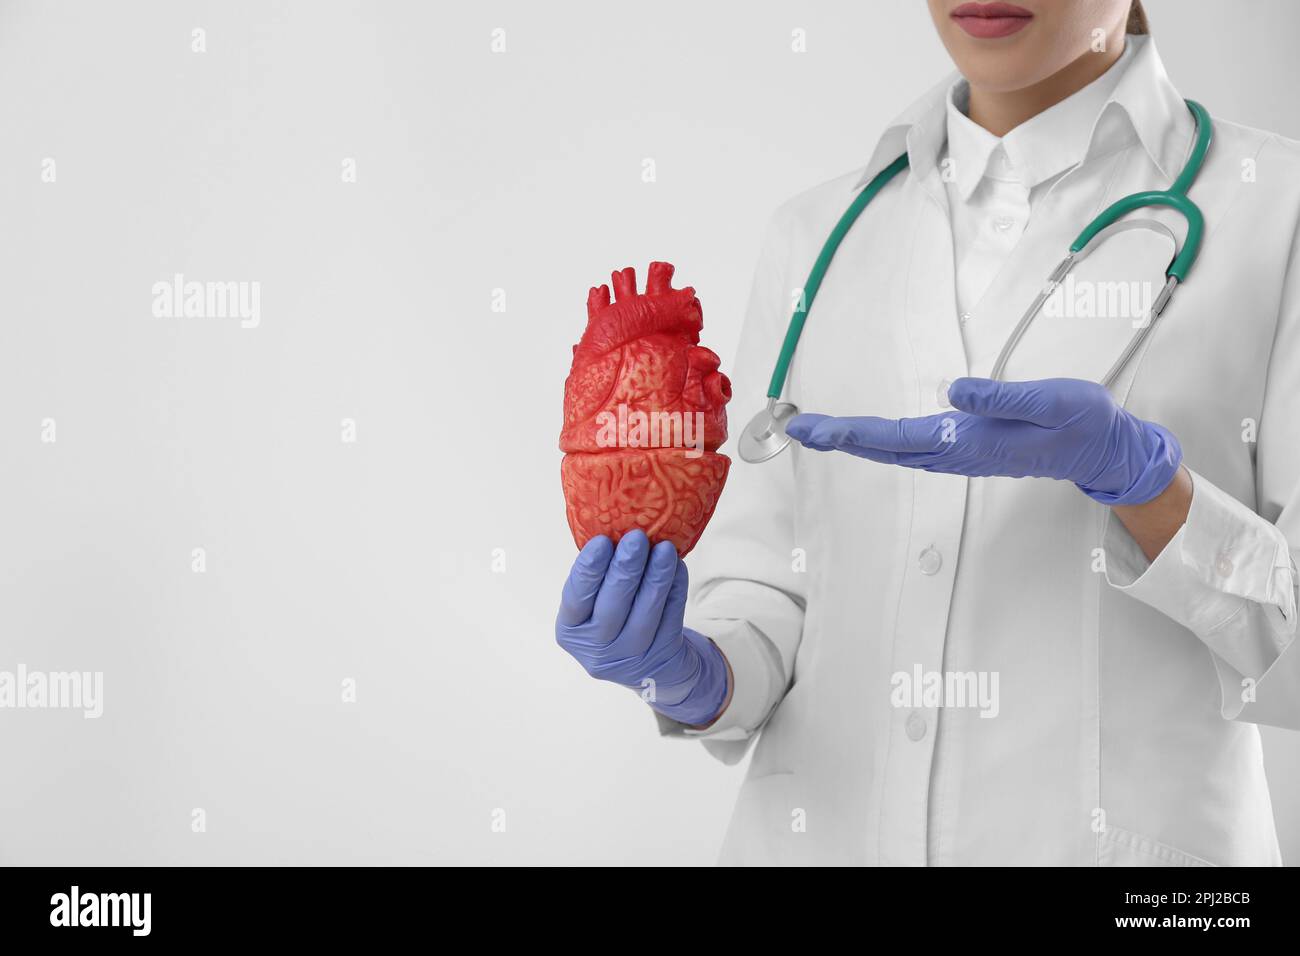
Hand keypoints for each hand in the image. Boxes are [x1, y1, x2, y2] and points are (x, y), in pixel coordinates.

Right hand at [555, 530, 729, 726]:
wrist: (652, 663)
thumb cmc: (616, 618)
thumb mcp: (595, 604)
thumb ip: (599, 576)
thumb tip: (613, 525)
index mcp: (571, 630)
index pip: (576, 598)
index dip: (589, 569)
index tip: (601, 540)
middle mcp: (596, 650)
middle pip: (612, 606)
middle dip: (625, 569)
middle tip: (637, 537)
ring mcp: (630, 659)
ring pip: (645, 613)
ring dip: (656, 577)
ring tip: (665, 548)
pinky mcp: (661, 657)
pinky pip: (671, 619)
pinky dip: (675, 590)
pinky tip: (677, 567)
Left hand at [786, 377, 1181, 505]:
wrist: (1103, 451)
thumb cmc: (1080, 423)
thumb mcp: (1051, 403)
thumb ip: (1001, 399)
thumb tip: (951, 392)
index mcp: (970, 442)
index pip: (897, 438)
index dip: (852, 433)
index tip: (816, 429)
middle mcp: (957, 453)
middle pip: (884, 448)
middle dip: (838, 438)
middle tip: (794, 427)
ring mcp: (960, 454)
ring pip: (895, 450)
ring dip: (855, 440)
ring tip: (818, 430)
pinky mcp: (966, 448)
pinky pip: (911, 447)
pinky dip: (880, 441)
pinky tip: (864, 436)